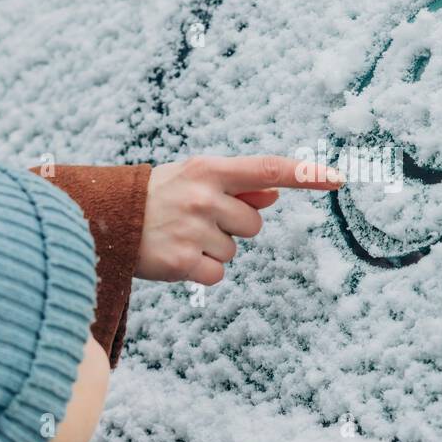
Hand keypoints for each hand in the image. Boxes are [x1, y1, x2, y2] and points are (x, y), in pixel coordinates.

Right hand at [136, 155, 342, 284]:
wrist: (103, 220)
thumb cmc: (157, 197)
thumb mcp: (193, 179)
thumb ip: (237, 185)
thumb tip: (276, 194)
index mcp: (211, 169)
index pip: (269, 168)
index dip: (306, 174)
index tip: (338, 179)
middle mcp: (205, 195)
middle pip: (253, 223)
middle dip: (232, 226)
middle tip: (195, 220)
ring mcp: (194, 229)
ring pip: (234, 250)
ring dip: (213, 248)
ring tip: (180, 236)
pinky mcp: (184, 261)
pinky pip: (218, 273)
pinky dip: (201, 271)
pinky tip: (177, 256)